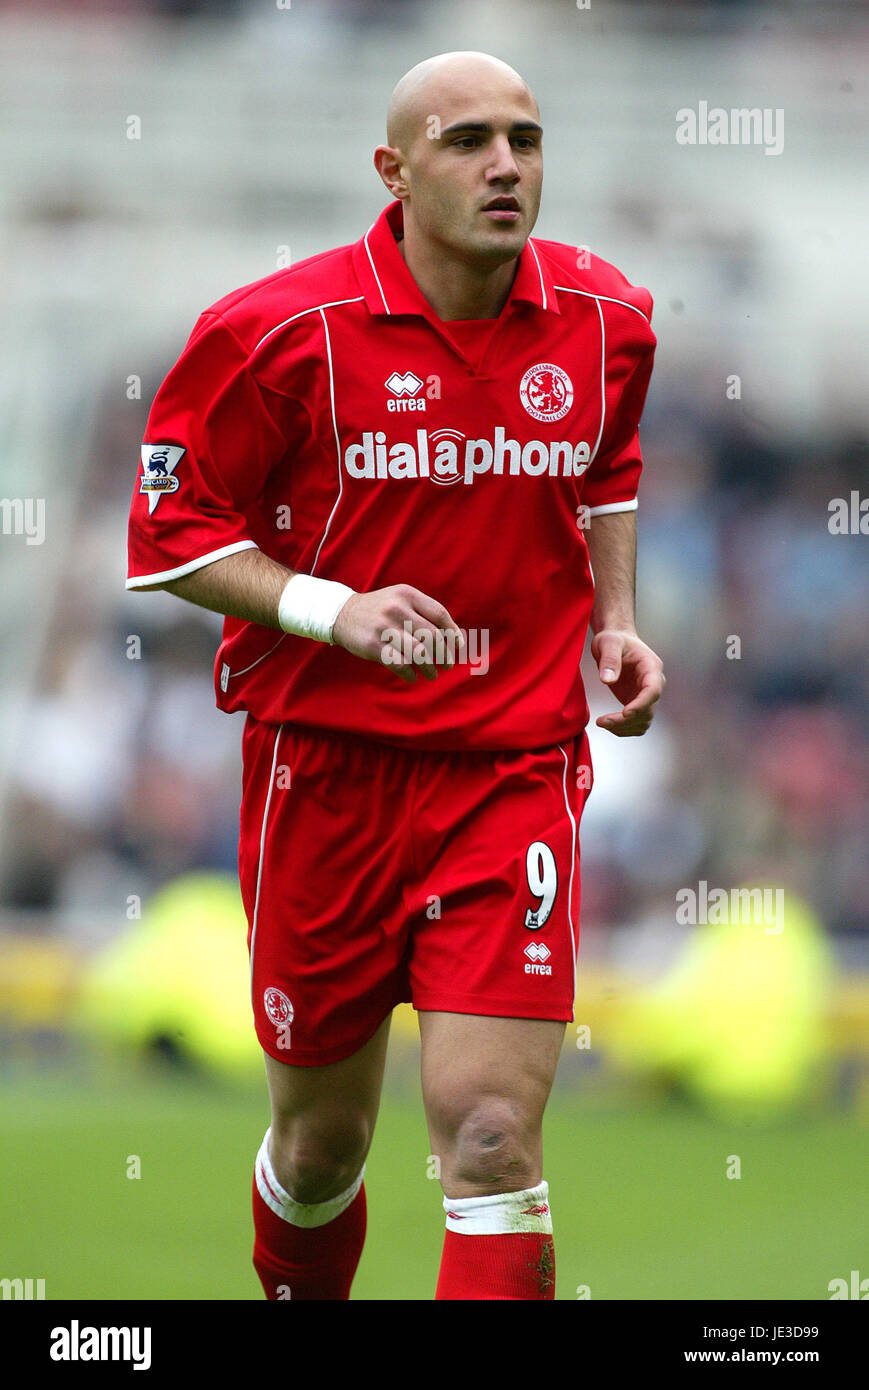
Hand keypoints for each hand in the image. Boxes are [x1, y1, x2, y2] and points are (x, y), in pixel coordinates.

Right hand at [332, 584, 464, 683]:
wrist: (342, 613)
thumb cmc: (380, 610)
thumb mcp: (400, 600)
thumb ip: (423, 612)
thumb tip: (452, 637)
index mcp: (408, 595)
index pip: (439, 613)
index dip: (453, 632)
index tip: (459, 646)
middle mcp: (397, 608)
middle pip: (431, 636)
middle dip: (444, 654)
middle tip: (447, 665)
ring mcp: (384, 627)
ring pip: (418, 652)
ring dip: (429, 667)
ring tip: (432, 674)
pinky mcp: (373, 645)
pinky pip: (400, 664)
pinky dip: (410, 674)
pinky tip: (412, 676)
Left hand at [591, 628, 664, 735]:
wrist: (615, 642)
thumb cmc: (614, 639)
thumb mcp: (608, 643)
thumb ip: (609, 660)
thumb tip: (607, 679)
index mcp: (651, 667)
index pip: (653, 690)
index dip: (641, 704)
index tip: (625, 713)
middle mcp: (653, 683)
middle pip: (648, 710)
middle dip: (626, 720)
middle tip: (602, 721)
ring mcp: (645, 695)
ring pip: (643, 720)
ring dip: (624, 727)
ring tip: (602, 722)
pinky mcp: (636, 702)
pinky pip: (636, 722)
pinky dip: (624, 728)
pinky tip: (608, 724)